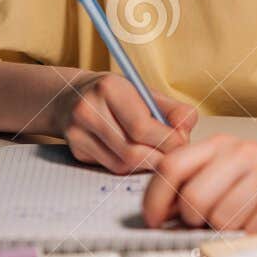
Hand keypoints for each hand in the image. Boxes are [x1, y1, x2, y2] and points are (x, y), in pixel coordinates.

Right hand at [50, 71, 196, 174]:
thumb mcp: (144, 91)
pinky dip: (130, 165)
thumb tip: (185, 132)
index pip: (141, 127)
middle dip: (159, 157)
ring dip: (146, 164)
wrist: (70, 95)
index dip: (167, 140)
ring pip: (122, 164)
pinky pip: (111, 167)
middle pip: (131, 151)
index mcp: (108, 88)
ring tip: (157, 153)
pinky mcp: (76, 151)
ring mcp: (77, 133)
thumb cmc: (116, 94)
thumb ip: (172, 109)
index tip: (182, 142)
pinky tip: (136, 154)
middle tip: (174, 154)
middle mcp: (87, 110)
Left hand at [142, 134, 256, 234]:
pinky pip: (253, 229)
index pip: (172, 166)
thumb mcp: (229, 168)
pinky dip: (251, 235)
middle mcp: (242, 152)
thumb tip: (160, 217)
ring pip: (222, 219)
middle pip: (194, 199)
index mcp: (219, 144)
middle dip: (194, 223)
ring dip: (226, 232)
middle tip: (207, 225)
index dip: (156, 199)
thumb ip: (195, 184)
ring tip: (240, 222)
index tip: (155, 221)